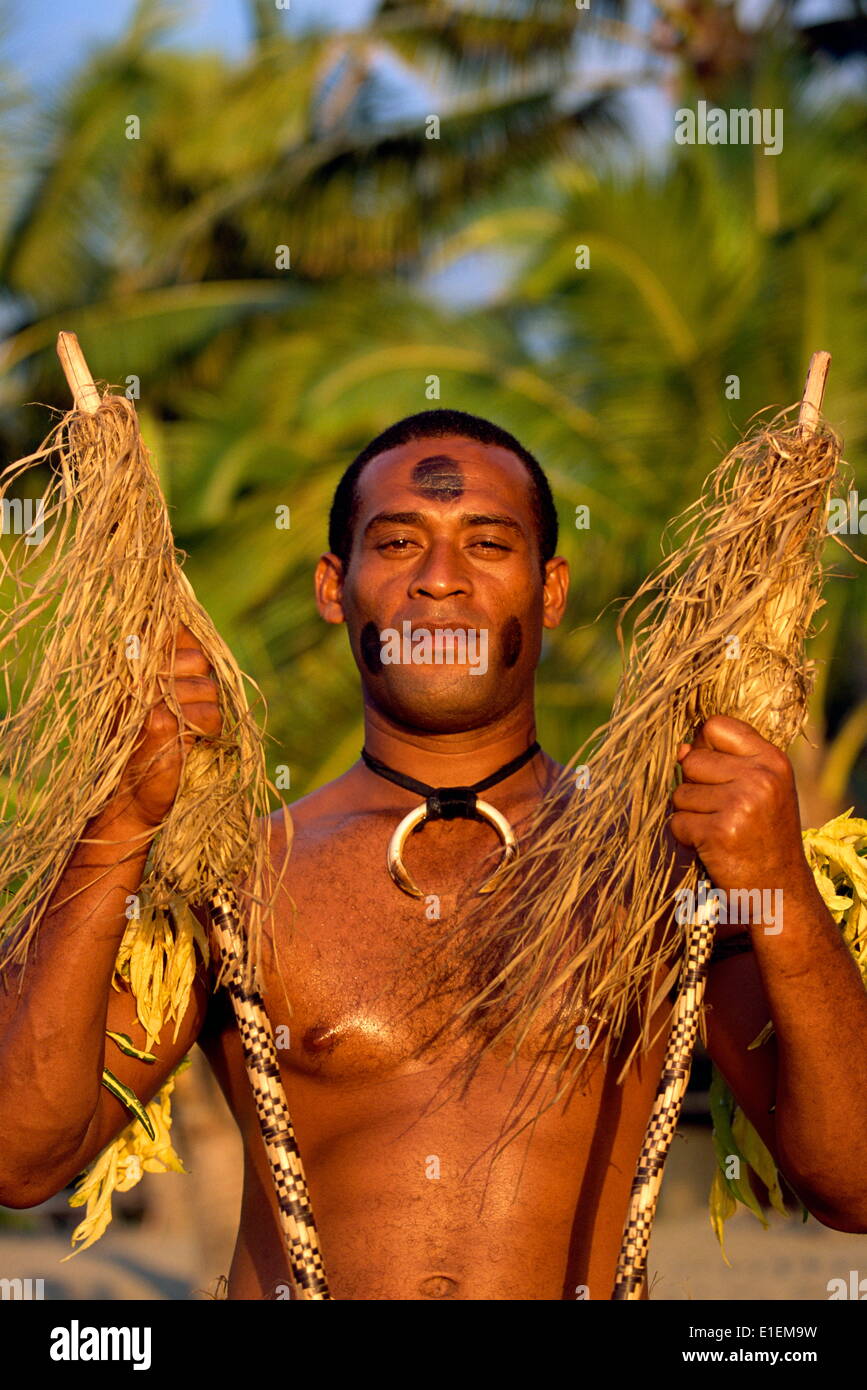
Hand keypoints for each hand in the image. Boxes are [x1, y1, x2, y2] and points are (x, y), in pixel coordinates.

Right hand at [108, 623, 222, 829]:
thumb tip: (188, 628)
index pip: (174, 630)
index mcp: (130, 660)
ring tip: (185, 729)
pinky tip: (189, 742)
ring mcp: (145, 697)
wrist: (130, 797)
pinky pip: (208, 713)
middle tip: (185, 709)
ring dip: (206, 712)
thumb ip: (171, 662)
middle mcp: (134, 673)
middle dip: (203, 685)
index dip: (191, 646)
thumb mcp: (157, 696)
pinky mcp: (160, 723)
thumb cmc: (147, 743)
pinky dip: (208, 730)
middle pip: (198, 658)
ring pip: (207, 687)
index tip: (189, 672)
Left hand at [670, 715, 812, 904]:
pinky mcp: (720, 832)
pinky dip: (686, 837)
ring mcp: (741, 804)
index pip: (716, 725)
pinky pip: (677, 822)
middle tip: (721, 811)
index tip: (714, 770)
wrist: (780, 892)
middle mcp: (760, 777)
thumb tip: (680, 749)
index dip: (704, 746)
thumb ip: (724, 764)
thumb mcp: (761, 790)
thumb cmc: (765, 838)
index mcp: (772, 760)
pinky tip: (711, 847)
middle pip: (692, 760)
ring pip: (680, 794)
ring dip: (690, 815)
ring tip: (720, 830)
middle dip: (694, 787)